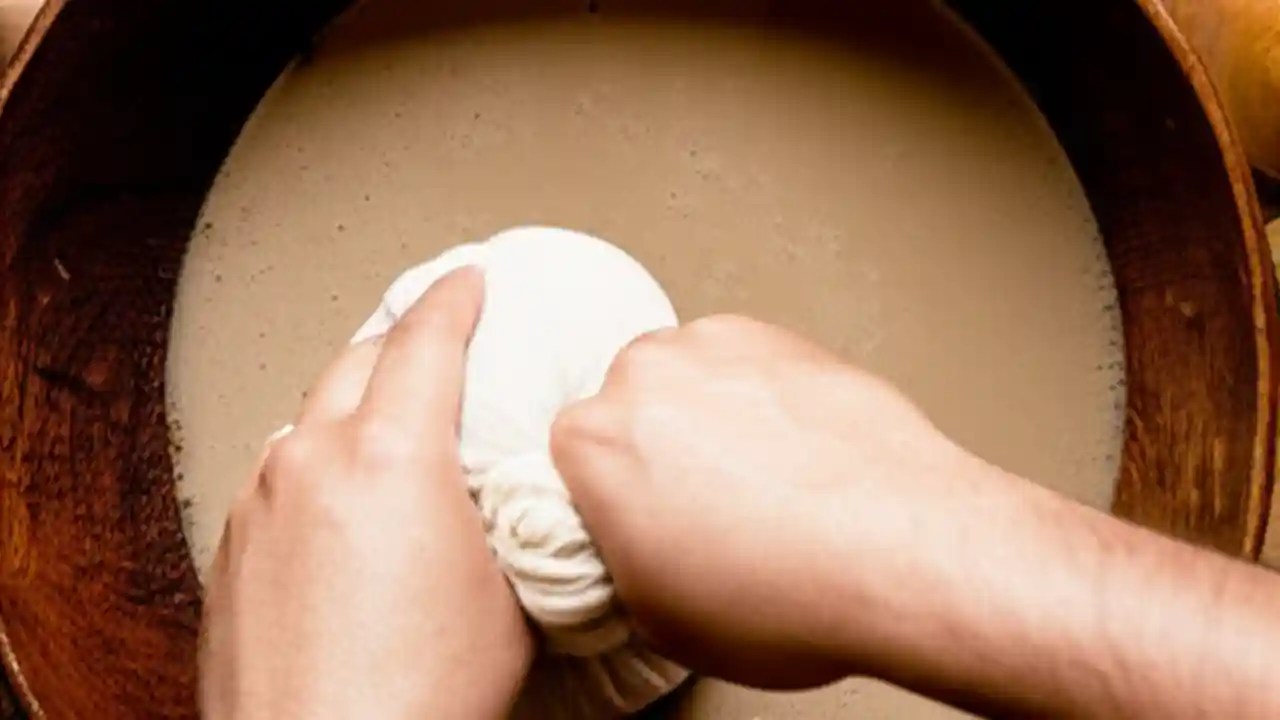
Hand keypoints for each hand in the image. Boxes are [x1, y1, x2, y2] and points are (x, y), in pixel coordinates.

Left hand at [200, 268, 531, 719]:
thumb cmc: (418, 695)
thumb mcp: (506, 595)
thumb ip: (500, 523)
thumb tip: (505, 505)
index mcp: (392, 456)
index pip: (426, 338)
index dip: (455, 297)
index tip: (468, 279)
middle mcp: (313, 461)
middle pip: (359, 360)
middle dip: (401, 341)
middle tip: (437, 340)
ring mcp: (260, 502)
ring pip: (311, 418)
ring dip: (353, 406)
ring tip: (389, 431)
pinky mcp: (230, 547)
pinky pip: (278, 474)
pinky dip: (315, 466)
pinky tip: (341, 506)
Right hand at [552, 315, 1279, 717]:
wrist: (904, 548)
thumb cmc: (792, 590)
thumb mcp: (658, 617)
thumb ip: (616, 560)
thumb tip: (629, 547)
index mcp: (595, 441)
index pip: (570, 456)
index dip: (608, 496)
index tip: (638, 519)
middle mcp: (648, 376)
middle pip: (629, 406)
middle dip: (658, 449)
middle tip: (703, 508)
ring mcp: (719, 347)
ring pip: (690, 379)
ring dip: (710, 417)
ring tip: (760, 484)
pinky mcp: (782, 336)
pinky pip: (749, 366)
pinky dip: (764, 399)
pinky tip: (795, 454)